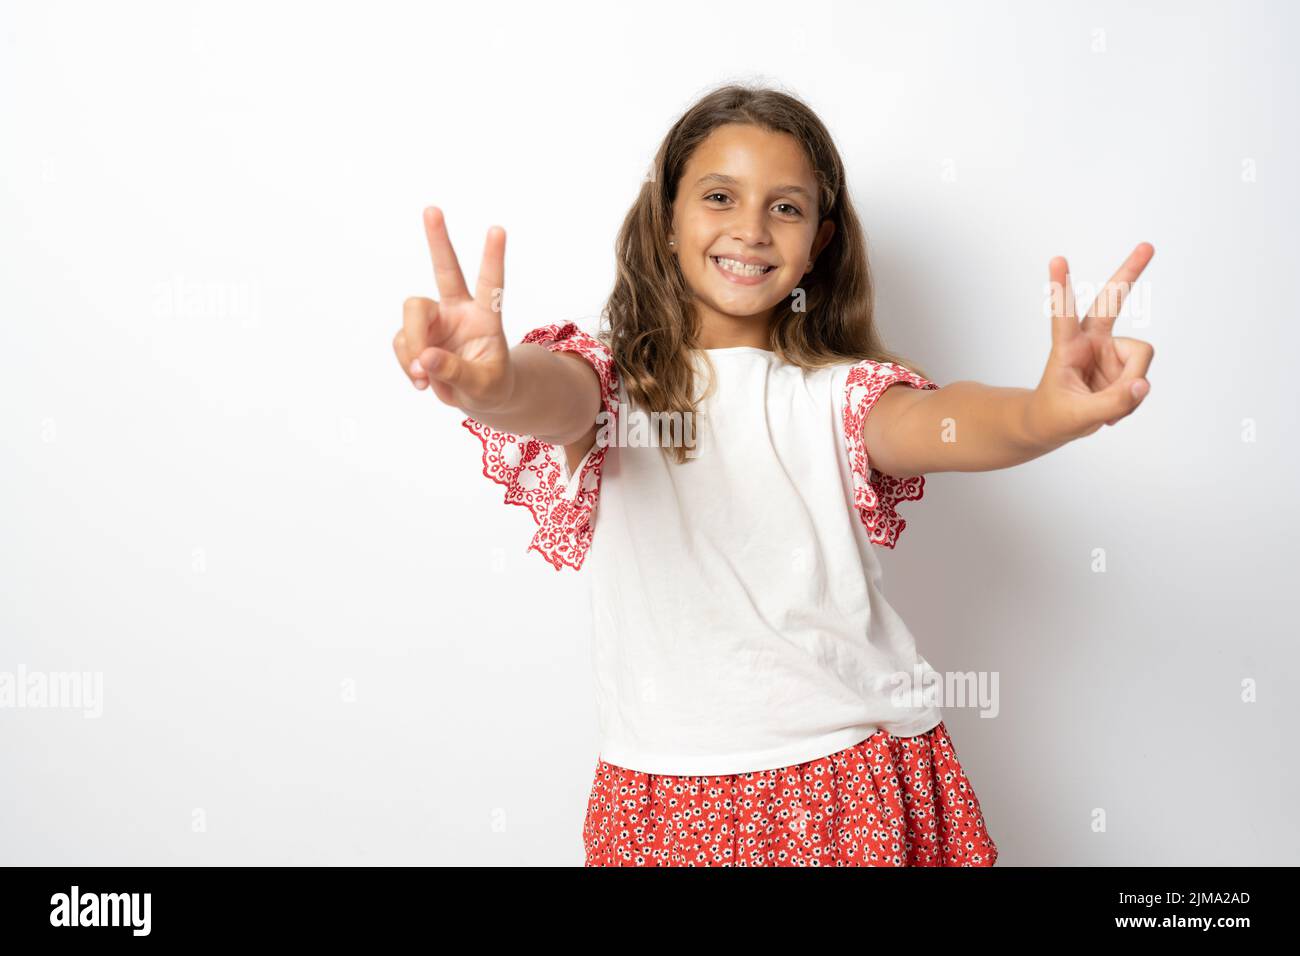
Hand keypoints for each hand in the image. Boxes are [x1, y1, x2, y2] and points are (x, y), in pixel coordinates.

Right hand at [392, 207, 514, 412]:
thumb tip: (425, 358)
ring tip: (424, 377)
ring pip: (411, 314)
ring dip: (412, 346)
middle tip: (432, 209)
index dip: (492, 258)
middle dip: (438, 240)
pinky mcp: (416, 335)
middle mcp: (458, 310)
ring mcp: (435, 321)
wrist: (476, 397)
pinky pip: (401, 342)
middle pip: (445, 270)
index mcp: (485, 316)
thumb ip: (457, 372)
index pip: (490, 283)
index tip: (498, 229)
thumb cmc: (490, 386)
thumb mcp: (483, 387)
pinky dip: (407, 363)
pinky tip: (421, 380)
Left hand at [1025, 243, 1155, 448]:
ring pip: (1140, 359)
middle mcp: (1090, 341)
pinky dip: (1133, 398)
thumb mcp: (1076, 417)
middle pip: (1112, 301)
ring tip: (1109, 406)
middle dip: (1130, 273)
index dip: (1062, 288)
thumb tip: (1144, 385)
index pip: (1063, 315)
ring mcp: (1109, 351)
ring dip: (1131, 388)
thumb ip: (1112, 403)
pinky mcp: (1123, 364)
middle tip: (1147, 246)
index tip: (1056, 259)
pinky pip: (1142, 379)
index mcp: (1066, 347)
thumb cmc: (1054, 415)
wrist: (1053, 425)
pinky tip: (1115, 406)